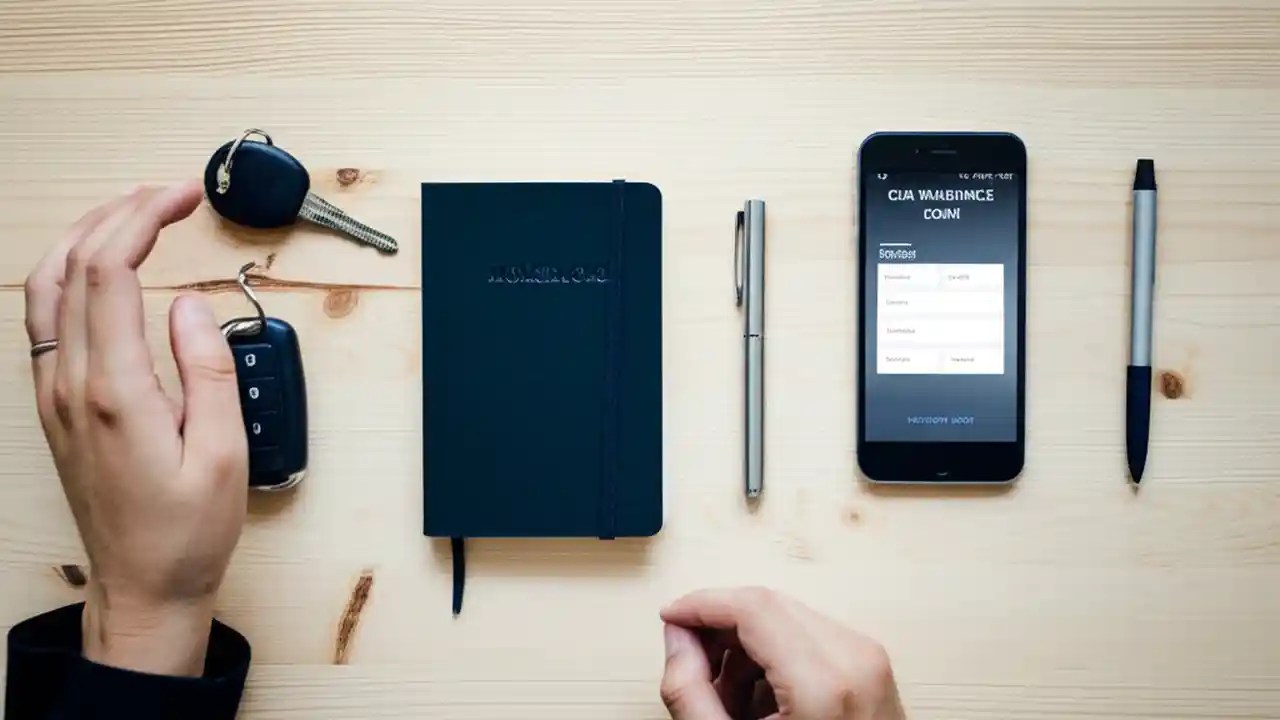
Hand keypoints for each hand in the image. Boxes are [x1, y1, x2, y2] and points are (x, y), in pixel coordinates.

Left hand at [24, 182, 246, 675]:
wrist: (142, 586)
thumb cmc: (186, 530)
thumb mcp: (225, 453)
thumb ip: (209, 369)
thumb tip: (192, 303)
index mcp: (115, 391)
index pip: (111, 272)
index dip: (144, 218)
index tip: (183, 197)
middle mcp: (71, 385)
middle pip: (73, 266)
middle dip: (118, 213)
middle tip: (168, 194)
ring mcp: (54, 395)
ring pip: (47, 288)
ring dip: (85, 237)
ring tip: (132, 212)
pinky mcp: (56, 406)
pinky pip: (46, 319)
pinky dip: (71, 274)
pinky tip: (100, 268)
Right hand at [660, 588, 904, 719]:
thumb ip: (690, 693)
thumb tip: (677, 637)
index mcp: (824, 683)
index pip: (752, 607)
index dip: (702, 605)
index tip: (672, 617)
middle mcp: (854, 659)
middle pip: (768, 607)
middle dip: (720, 629)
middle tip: (691, 664)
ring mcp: (868, 659)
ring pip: (786, 619)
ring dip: (746, 647)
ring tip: (727, 698)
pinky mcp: (870, 665)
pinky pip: (809, 636)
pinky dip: (774, 656)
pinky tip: (759, 700)